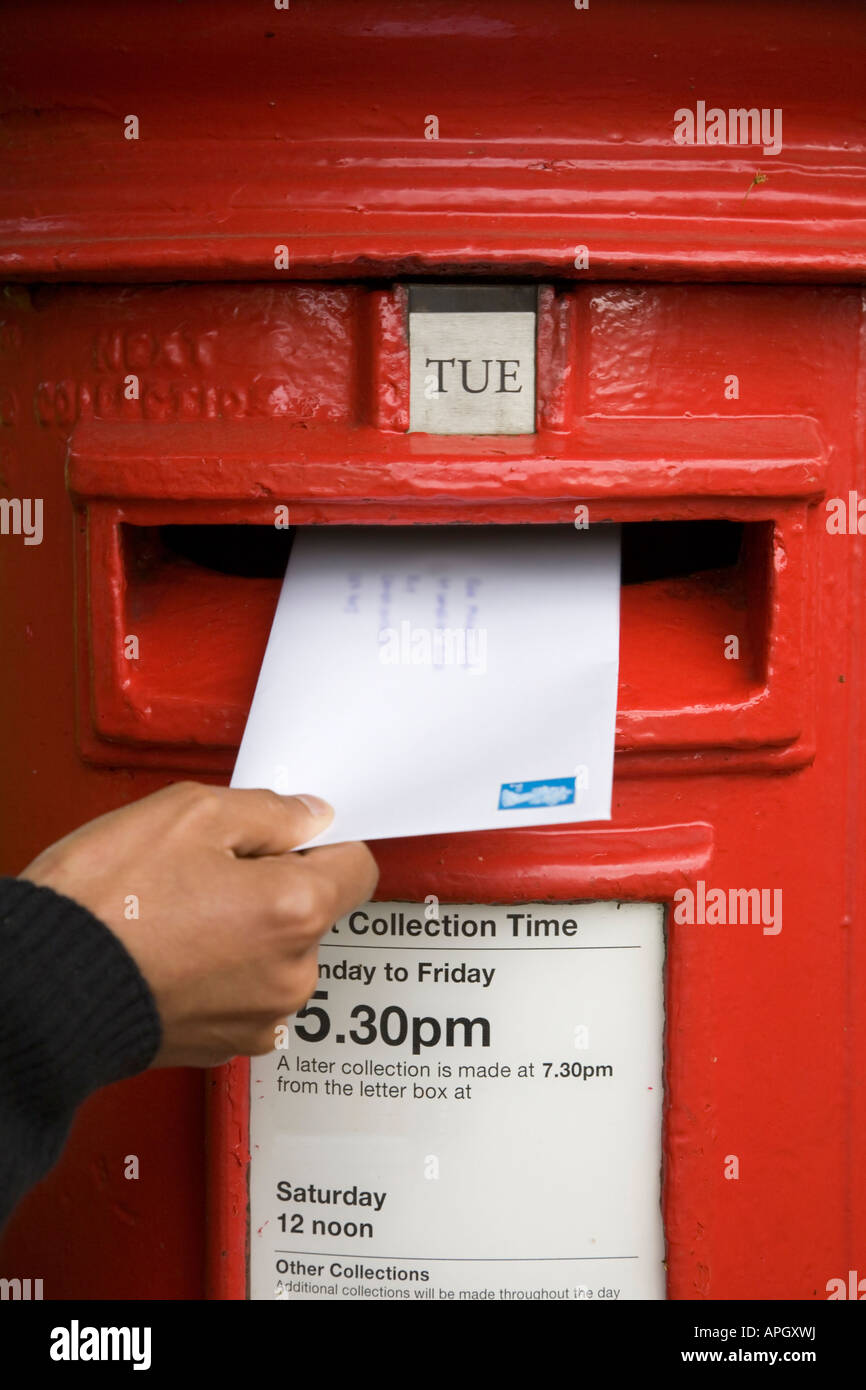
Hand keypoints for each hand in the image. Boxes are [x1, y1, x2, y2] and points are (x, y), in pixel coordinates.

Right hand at [18, 782, 378, 1065]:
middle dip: (275, 886)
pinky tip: (175, 951)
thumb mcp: (187, 815)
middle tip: (207, 871)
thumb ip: (267, 811)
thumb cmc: (103, 908)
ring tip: (179, 914)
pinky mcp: (227, 1044)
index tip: (291, 837)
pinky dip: (222, 972)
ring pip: (278, 953)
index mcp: (295, 909)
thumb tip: (307, 815)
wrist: (42, 991)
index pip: (358, 866)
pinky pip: (245, 992)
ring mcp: (261, 1016)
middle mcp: (292, 973)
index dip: (323, 841)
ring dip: (246, 932)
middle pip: (314, 911)